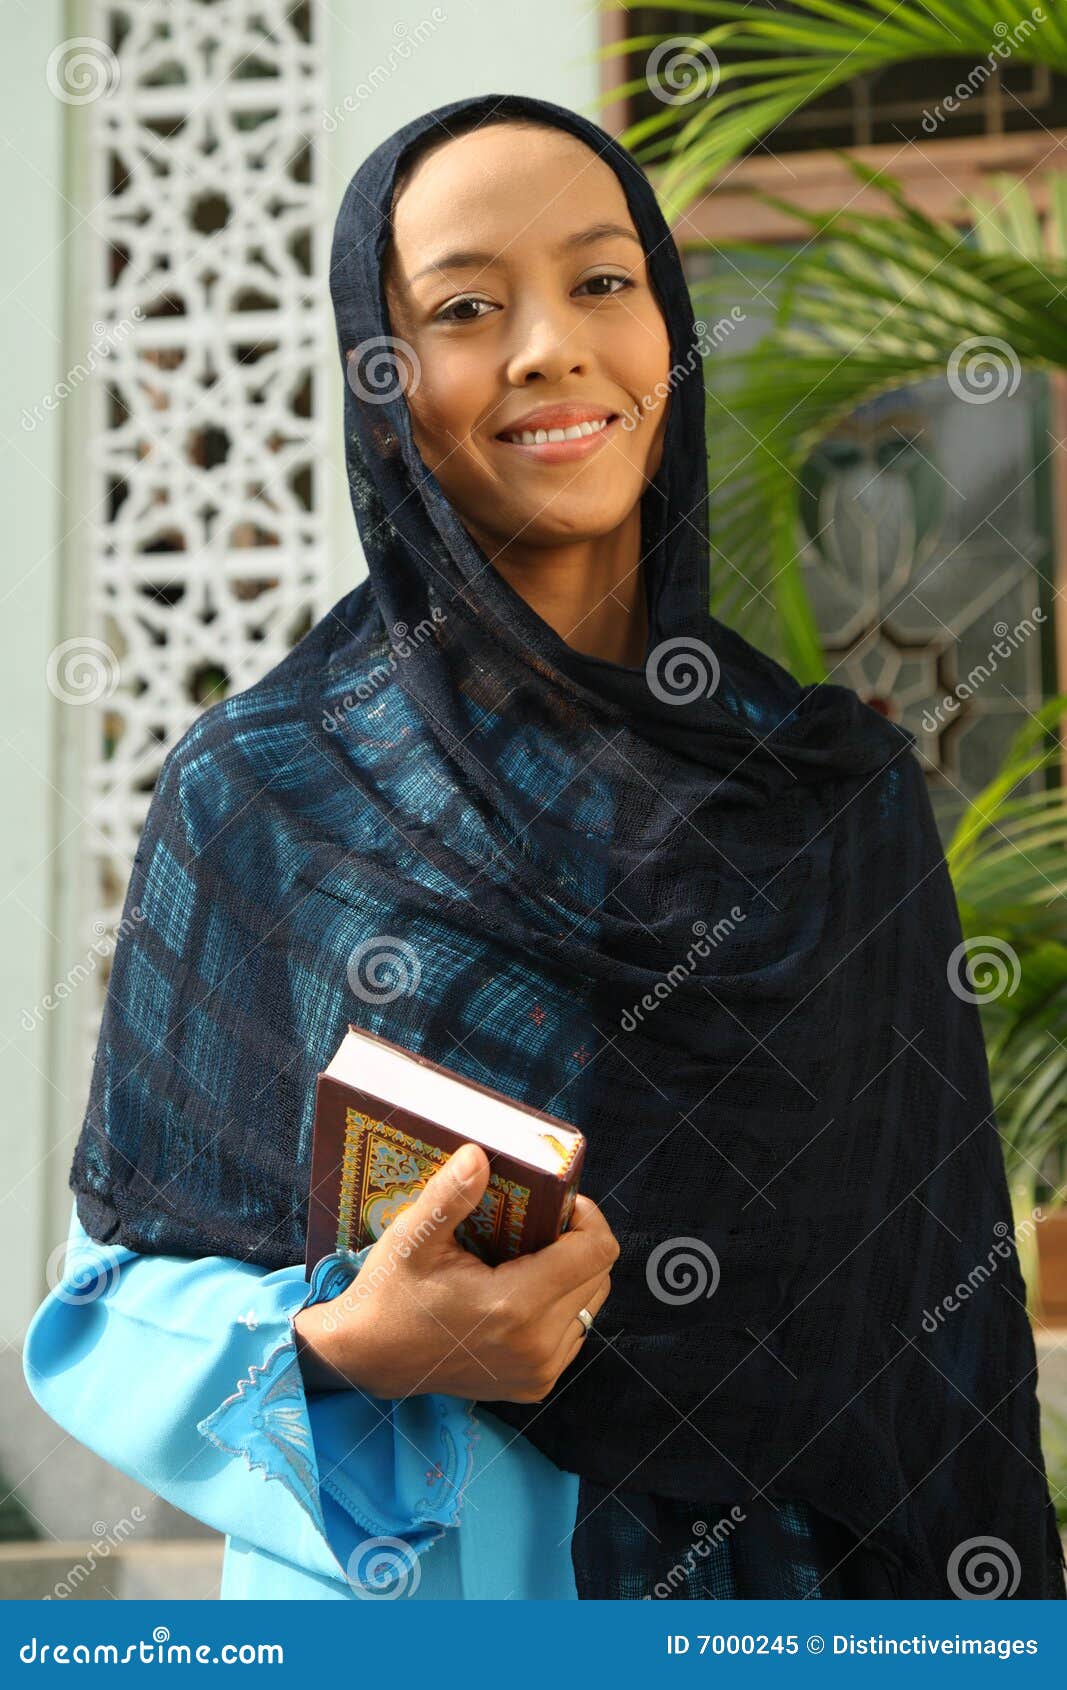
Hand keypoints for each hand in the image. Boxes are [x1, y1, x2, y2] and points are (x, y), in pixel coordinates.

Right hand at [293, 1142, 617, 1402]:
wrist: (369, 1359)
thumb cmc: (391, 1292)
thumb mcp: (413, 1237)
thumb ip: (450, 1196)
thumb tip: (478, 1155)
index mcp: (515, 1308)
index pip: (596, 1253)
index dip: (588, 1218)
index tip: (560, 1203)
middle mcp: (537, 1347)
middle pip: (599, 1276)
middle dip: (579, 1242)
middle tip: (541, 1223)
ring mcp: (538, 1372)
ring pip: (589, 1304)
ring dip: (573, 1274)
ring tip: (532, 1256)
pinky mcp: (534, 1385)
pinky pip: (572, 1332)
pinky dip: (561, 1305)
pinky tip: (525, 1289)